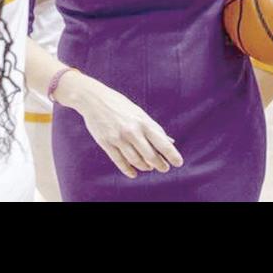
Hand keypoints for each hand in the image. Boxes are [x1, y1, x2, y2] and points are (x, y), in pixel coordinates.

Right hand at [57, 73, 184, 179]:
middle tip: (164, 168)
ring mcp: (119, 138)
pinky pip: (120, 162)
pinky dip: (128, 170)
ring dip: (145, 167)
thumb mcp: (139, 113)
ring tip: (149, 167)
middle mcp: (132, 131)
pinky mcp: (106, 143)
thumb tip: (170, 141)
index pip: (162, 142)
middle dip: (160, 165)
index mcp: (143, 122)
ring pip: (136, 161)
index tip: (178, 163)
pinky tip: (134, 173)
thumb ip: (153, 128)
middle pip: (150, 156)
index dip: (172, 155)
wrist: (94, 99)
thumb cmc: (120, 106)